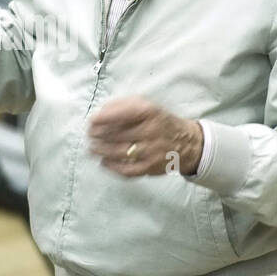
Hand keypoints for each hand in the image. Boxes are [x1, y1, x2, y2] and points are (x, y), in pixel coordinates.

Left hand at [87, 95, 202, 177]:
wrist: (186, 143)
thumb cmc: (159, 122)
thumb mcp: (146, 106)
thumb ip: (122, 106)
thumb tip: (100, 114)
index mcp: (150, 112)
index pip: (120, 114)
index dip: (102, 118)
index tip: (91, 121)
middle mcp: (151, 131)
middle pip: (117, 134)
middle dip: (99, 135)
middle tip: (90, 135)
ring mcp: (151, 151)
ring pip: (119, 152)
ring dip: (101, 150)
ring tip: (92, 148)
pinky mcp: (151, 167)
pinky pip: (127, 169)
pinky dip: (112, 166)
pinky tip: (104, 162)